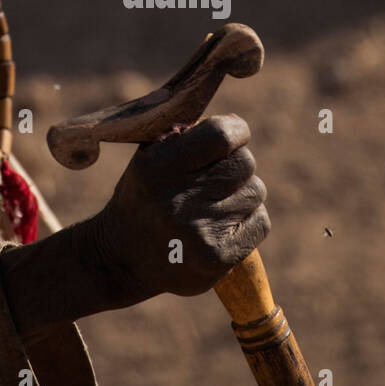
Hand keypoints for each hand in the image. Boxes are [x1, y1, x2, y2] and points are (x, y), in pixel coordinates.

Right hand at [87, 114, 269, 299]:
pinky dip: (249, 221)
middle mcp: (177, 201)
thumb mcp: (147, 159)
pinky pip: (261, 222)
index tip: (232, 138)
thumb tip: (232, 124)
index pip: (222, 135)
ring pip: (255, 192)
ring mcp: (199, 232)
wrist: (123, 261)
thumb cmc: (144, 199)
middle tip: (215, 178)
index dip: (236, 131)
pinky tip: (223, 227)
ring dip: (241, 195)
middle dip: (235, 165)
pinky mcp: (219, 258)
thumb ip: (183, 135)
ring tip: (212, 206)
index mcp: (158, 168)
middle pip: (245, 163)